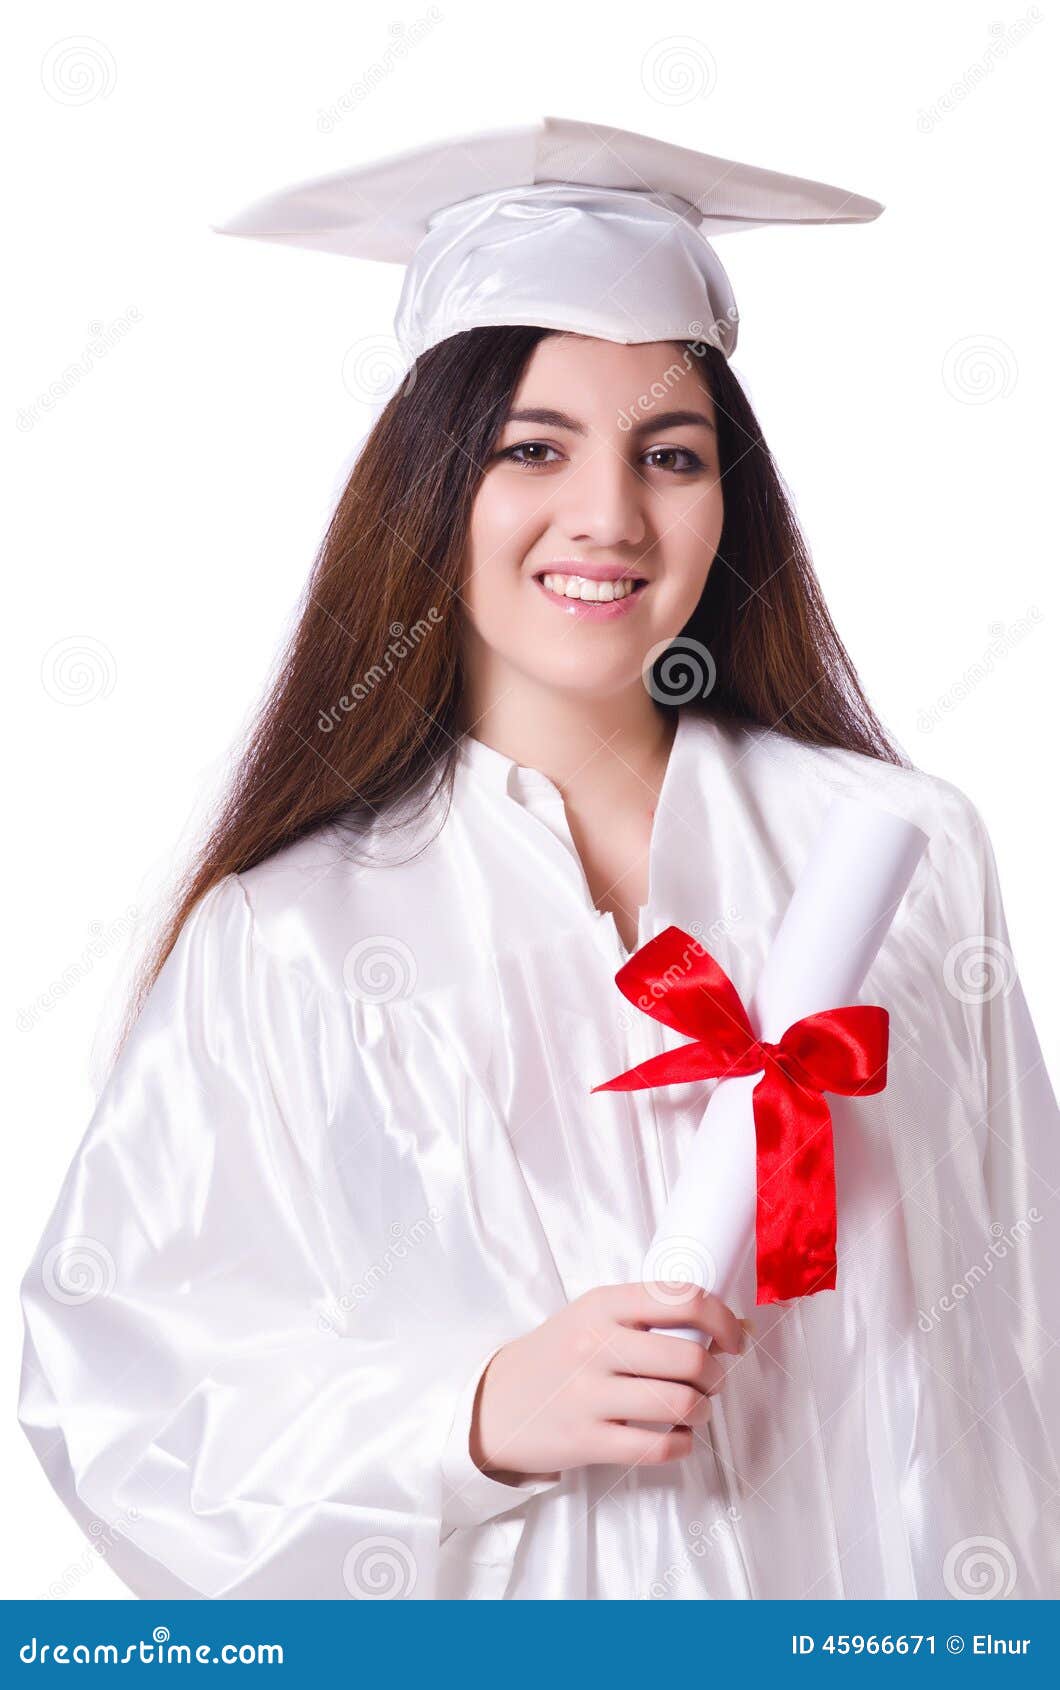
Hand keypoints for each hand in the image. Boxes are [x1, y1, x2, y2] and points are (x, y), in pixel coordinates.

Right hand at [469, 1282, 745, 1482]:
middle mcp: (596, 1343)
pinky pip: (657, 1448)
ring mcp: (589, 1394)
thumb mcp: (594, 1317)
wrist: (494, 1402)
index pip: (682, 1299)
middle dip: (716, 1375)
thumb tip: (734, 1326)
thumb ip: (651, 1317)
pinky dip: (681, 1445)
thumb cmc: (557, 1355)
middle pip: (690, 1358)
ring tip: (694, 1410)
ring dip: (702, 1411)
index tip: (735, 1338)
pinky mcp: (586, 1440)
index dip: (723, 1319)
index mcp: (603, 1303)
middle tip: (712, 1381)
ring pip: (679, 1405)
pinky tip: (675, 1437)